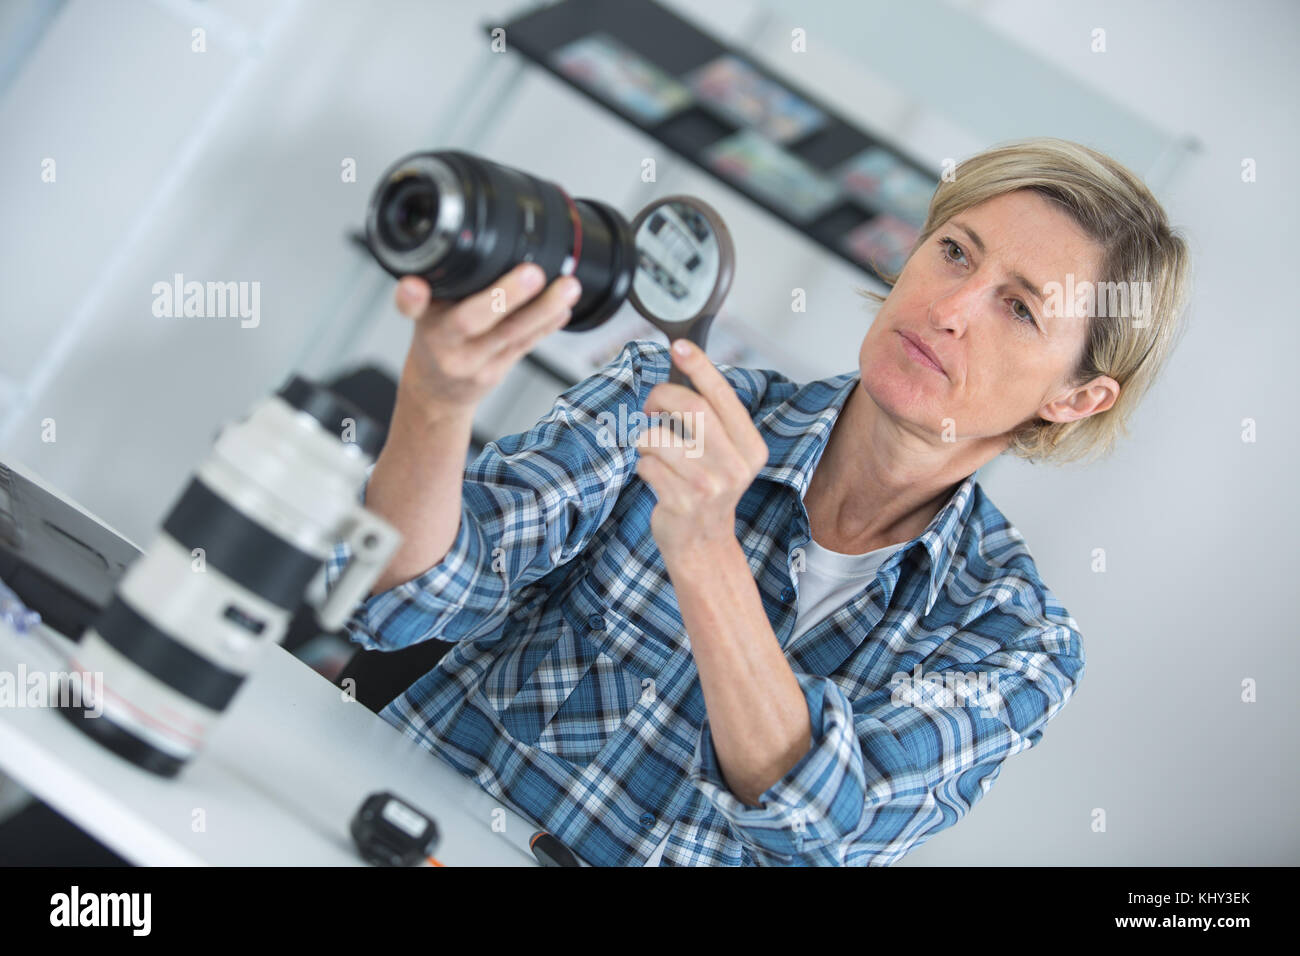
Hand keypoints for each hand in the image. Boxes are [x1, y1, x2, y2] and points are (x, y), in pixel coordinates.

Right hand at [396, 263, 581, 413]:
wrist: (436, 394)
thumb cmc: (435, 343)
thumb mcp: (425, 314)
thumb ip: (440, 286)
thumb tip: (468, 247)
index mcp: (425, 322)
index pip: (413, 309)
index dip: (411, 298)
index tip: (414, 287)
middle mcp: (446, 343)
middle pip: (471, 320)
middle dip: (504, 295)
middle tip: (533, 273)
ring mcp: (473, 362)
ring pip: (510, 334)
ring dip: (542, 309)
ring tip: (567, 287)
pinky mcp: (496, 372)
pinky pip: (525, 345)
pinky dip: (547, 325)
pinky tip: (564, 309)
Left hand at [634, 340, 768, 557]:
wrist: (704, 544)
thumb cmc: (708, 488)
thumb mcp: (726, 454)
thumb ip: (714, 418)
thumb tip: (685, 366)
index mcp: (751, 447)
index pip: (723, 396)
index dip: (700, 367)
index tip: (680, 345)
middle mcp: (735, 466)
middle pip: (691, 408)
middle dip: (660, 398)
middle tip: (651, 406)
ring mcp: (709, 486)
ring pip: (659, 437)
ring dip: (647, 440)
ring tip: (656, 453)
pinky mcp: (682, 502)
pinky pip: (646, 465)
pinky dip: (643, 466)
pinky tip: (656, 478)